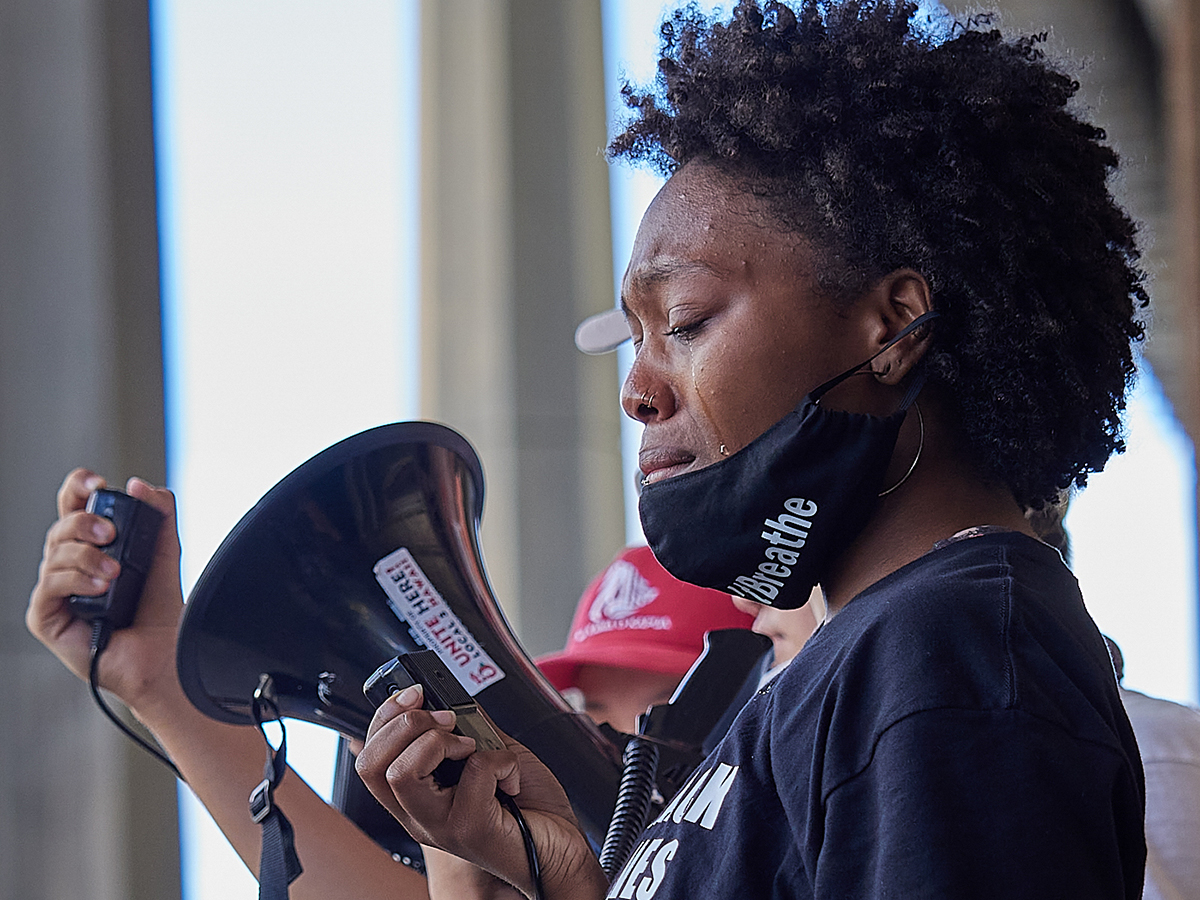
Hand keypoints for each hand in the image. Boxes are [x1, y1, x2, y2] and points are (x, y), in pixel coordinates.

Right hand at [27, 468, 184, 713]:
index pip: (73, 506)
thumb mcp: (164, 553)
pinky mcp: (46, 617)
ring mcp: (54, 591)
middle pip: (60, 527)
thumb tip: (140, 484)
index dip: (77, 487)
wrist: (165, 654)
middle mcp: (68, 564)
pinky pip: (50, 587)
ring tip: (115, 572)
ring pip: (54, 555)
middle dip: (84, 523)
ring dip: (86, 556)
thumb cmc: (159, 609)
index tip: (97, 482)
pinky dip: (75, 581)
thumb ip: (159, 516)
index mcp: (91, 545)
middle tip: (112, 533)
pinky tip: (99, 587)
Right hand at [355, 684, 607, 899]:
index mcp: (417, 799)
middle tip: (448, 721)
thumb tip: (451, 697)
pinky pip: (473, 771)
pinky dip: (500, 757)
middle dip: (407, 723)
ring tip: (472, 746)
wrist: (563, 849)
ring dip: (440, 740)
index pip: (369, 759)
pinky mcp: (472, 829)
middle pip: (372, 765)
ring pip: (402, 772)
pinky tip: (511, 776)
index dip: (386, 717)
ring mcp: (442, 826)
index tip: (416, 694)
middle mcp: (420, 817)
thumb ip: (468, 728)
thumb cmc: (531, 808)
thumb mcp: (491, 753)